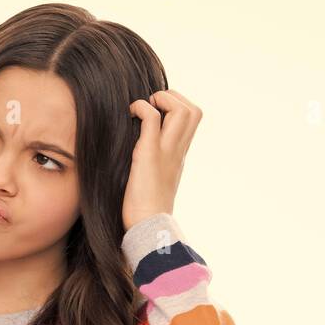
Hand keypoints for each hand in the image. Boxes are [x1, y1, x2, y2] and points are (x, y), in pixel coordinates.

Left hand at [122, 89, 202, 231]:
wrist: (148, 227)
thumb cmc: (146, 209)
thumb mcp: (156, 179)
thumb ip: (156, 162)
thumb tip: (140, 153)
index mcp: (180, 155)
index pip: (194, 119)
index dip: (178, 105)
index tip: (158, 111)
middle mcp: (178, 151)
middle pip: (194, 110)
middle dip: (174, 97)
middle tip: (152, 106)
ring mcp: (166, 152)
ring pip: (181, 110)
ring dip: (161, 99)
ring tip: (142, 109)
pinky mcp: (149, 155)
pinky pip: (152, 119)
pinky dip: (141, 108)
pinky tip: (130, 114)